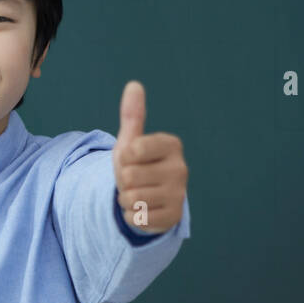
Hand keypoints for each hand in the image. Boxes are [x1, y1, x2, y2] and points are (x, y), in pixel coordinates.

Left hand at [113, 81, 187, 233]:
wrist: (148, 197)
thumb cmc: (138, 164)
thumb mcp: (131, 140)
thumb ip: (132, 115)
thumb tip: (134, 84)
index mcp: (171, 145)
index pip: (132, 150)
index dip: (122, 157)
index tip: (132, 158)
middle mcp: (181, 169)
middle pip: (129, 177)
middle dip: (123, 180)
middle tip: (134, 179)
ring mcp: (179, 194)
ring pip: (131, 198)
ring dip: (126, 199)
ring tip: (138, 193)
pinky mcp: (173, 217)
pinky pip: (137, 218)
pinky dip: (132, 216)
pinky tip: (143, 209)